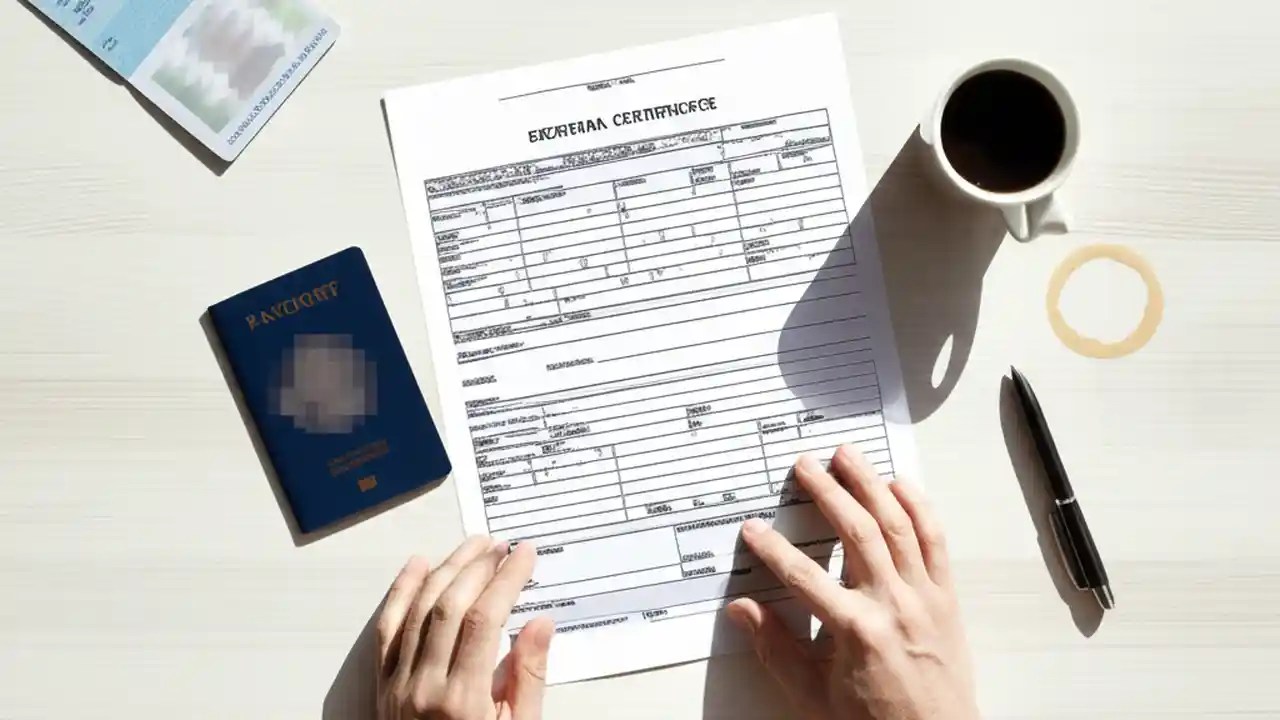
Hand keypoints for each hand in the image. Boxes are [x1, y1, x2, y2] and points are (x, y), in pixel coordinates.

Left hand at [375, 537, 554, 719]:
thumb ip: (528, 677)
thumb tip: (540, 624)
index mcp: (462, 701)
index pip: (485, 618)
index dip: (506, 579)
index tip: (524, 555)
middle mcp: (423, 687)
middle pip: (449, 605)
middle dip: (478, 567)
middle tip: (502, 546)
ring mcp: (398, 684)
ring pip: (418, 608)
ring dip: (446, 568)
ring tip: (473, 547)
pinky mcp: (383, 684)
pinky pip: (388, 627)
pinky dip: (401, 591)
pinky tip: (418, 565)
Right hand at [728, 445, 978, 719]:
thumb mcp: (812, 693)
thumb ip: (775, 648)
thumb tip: (742, 610)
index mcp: (856, 631)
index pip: (804, 577)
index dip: (774, 549)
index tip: (753, 529)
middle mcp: (893, 605)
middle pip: (856, 532)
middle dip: (828, 493)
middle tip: (804, 466)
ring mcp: (924, 597)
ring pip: (897, 526)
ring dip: (871, 485)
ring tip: (849, 456)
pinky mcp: (946, 597)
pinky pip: (935, 541)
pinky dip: (919, 508)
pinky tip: (900, 485)